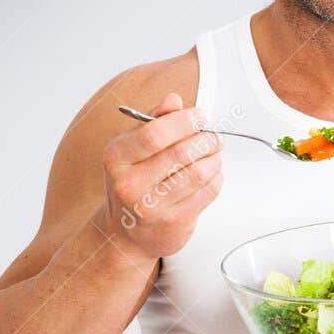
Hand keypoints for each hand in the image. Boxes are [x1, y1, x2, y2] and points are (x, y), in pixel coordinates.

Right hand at [98, 92, 222, 261]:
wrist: (125, 234)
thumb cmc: (132, 184)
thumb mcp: (131, 149)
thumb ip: (153, 122)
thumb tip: (173, 99)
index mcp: (116, 158)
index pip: (154, 134)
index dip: (184, 121)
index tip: (199, 116)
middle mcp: (130, 184)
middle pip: (180, 153)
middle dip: (205, 139)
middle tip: (212, 136)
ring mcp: (151, 207)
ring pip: (198, 173)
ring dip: (214, 158)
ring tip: (213, 153)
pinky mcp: (174, 223)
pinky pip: (207, 192)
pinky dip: (216, 177)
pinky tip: (212, 173)